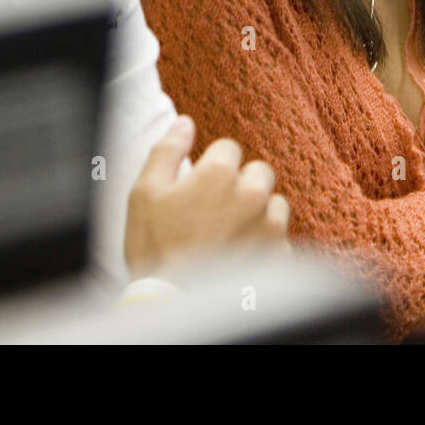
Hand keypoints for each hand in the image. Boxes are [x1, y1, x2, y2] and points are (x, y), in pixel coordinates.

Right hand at [124, 117, 289, 277]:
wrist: (173, 302)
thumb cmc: (155, 249)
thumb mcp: (144, 193)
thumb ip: (167, 150)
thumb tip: (184, 123)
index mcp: (221, 173)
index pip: (228, 148)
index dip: (211, 165)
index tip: (199, 186)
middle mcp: (253, 194)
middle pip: (259, 172)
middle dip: (242, 184)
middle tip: (216, 210)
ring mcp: (270, 226)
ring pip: (274, 204)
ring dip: (258, 212)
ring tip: (229, 234)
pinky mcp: (279, 254)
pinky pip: (280, 239)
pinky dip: (266, 243)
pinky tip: (243, 254)